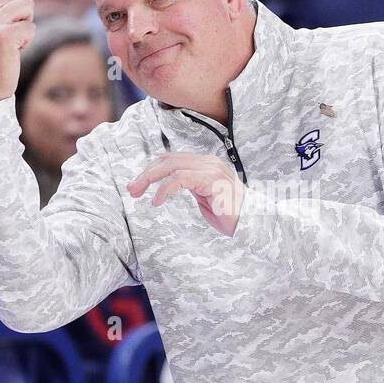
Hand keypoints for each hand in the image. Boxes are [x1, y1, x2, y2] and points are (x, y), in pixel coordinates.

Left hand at [126, 152, 244, 234]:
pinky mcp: (212, 180)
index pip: (172, 159)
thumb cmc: (229, 214)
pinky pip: (181, 179)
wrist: (251, 223)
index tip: (138, 186)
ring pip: (172, 166)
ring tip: (138, 193)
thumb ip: (189, 186)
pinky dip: (165, 189)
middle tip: (132, 189)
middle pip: (168, 159)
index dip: (152, 170)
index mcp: (205, 164)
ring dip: (150, 179)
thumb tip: (168, 184)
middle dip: (146, 174)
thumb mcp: (203, 197)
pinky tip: (157, 201)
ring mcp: (211, 170)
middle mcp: (207, 163)